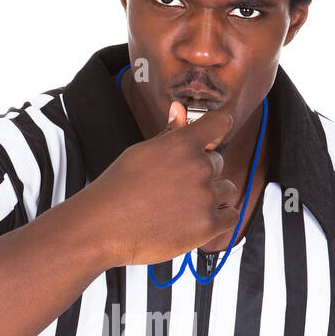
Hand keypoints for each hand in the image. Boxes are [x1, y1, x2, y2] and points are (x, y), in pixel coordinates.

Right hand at [89, 101, 238, 266]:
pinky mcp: (208, 225)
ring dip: (211, 196)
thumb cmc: (119, 188)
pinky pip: (230, 216)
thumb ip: (169, 132)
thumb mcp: (142, 152)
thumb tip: (179, 108)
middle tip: (175, 187)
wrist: (104, 227)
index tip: (213, 137)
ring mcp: (205, 197)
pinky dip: (218, 218)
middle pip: (219, 163)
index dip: (218, 129)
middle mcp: (199, 167)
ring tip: (181, 206)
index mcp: (183, 143)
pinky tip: (196, 220)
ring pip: (226, 190)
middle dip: (202, 173)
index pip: (220, 123)